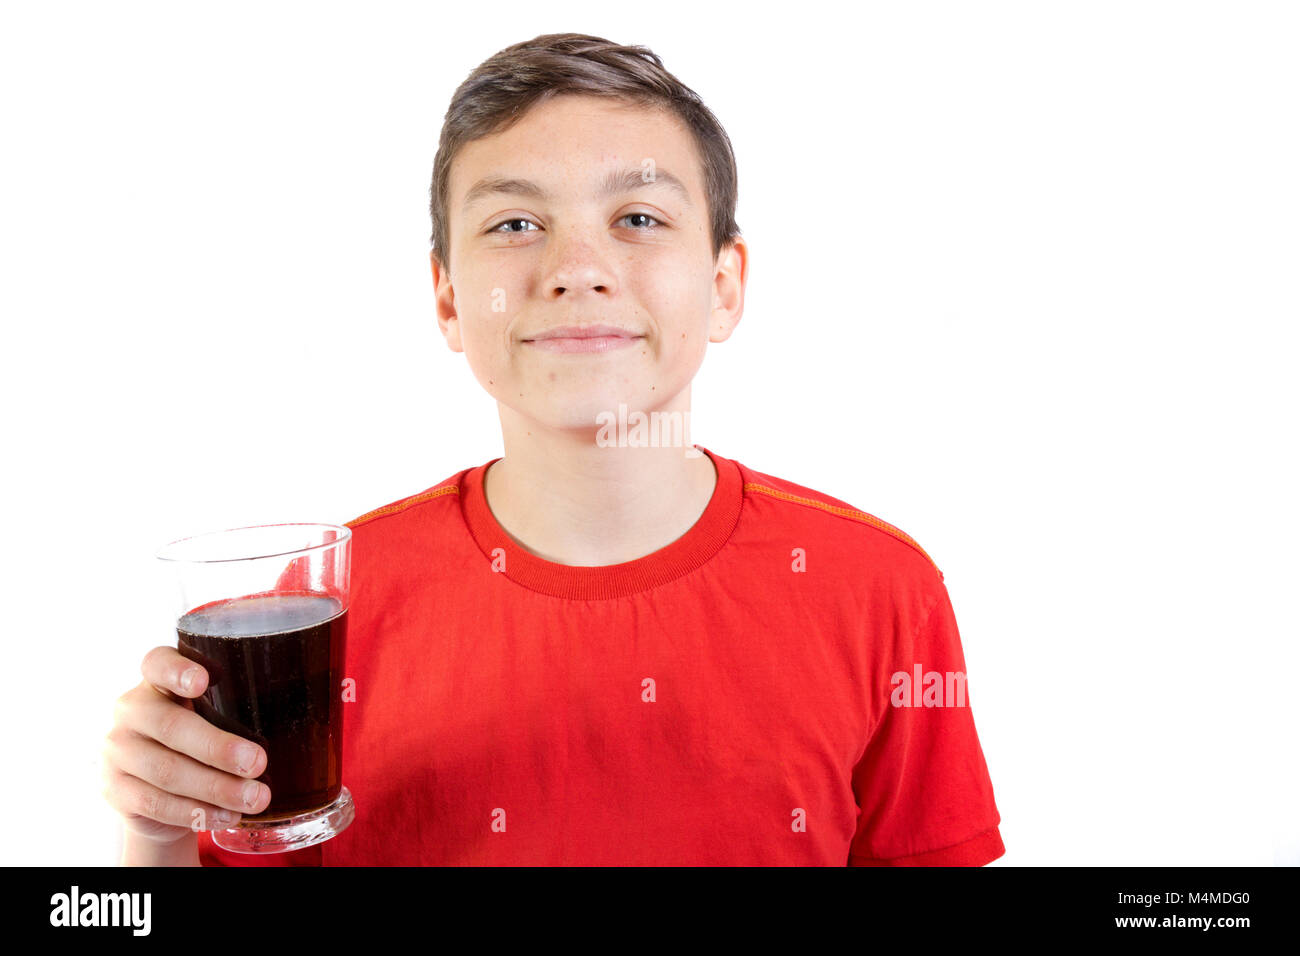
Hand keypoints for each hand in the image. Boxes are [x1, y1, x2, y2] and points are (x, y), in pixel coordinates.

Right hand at [102, 645, 271, 846]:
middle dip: (218, 748)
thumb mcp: (212, 712)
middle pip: (169, 726)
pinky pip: (157, 803)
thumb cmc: (200, 735)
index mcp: (155, 680)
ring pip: (167, 771)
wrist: (157, 789)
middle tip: (258, 762)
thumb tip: (314, 709)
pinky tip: (227, 816)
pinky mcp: (116, 790)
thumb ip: (239, 703)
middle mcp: (130, 710)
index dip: (177, 670)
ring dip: (216, 788)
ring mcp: (118, 751)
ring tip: (256, 798)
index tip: (202, 682)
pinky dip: (197, 812)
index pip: (156, 662)